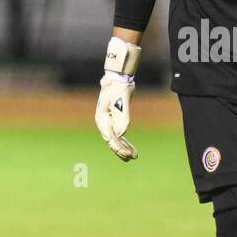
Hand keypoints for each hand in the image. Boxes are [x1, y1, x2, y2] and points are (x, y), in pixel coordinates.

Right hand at [95, 37, 141, 160]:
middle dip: (121, 150)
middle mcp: (104, 123)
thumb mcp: (120, 102)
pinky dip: (124, 141)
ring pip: (115, 139)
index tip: (128, 154)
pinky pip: (118, 134)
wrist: (117, 79)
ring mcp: (108, 122)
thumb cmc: (117, 89)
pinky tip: (130, 147)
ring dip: (123, 148)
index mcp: (102, 120)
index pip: (111, 138)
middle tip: (132, 157)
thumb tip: (122, 133)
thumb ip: (122, 118)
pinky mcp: (114, 120)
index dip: (119, 147)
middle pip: (112, 141)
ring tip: (133, 156)